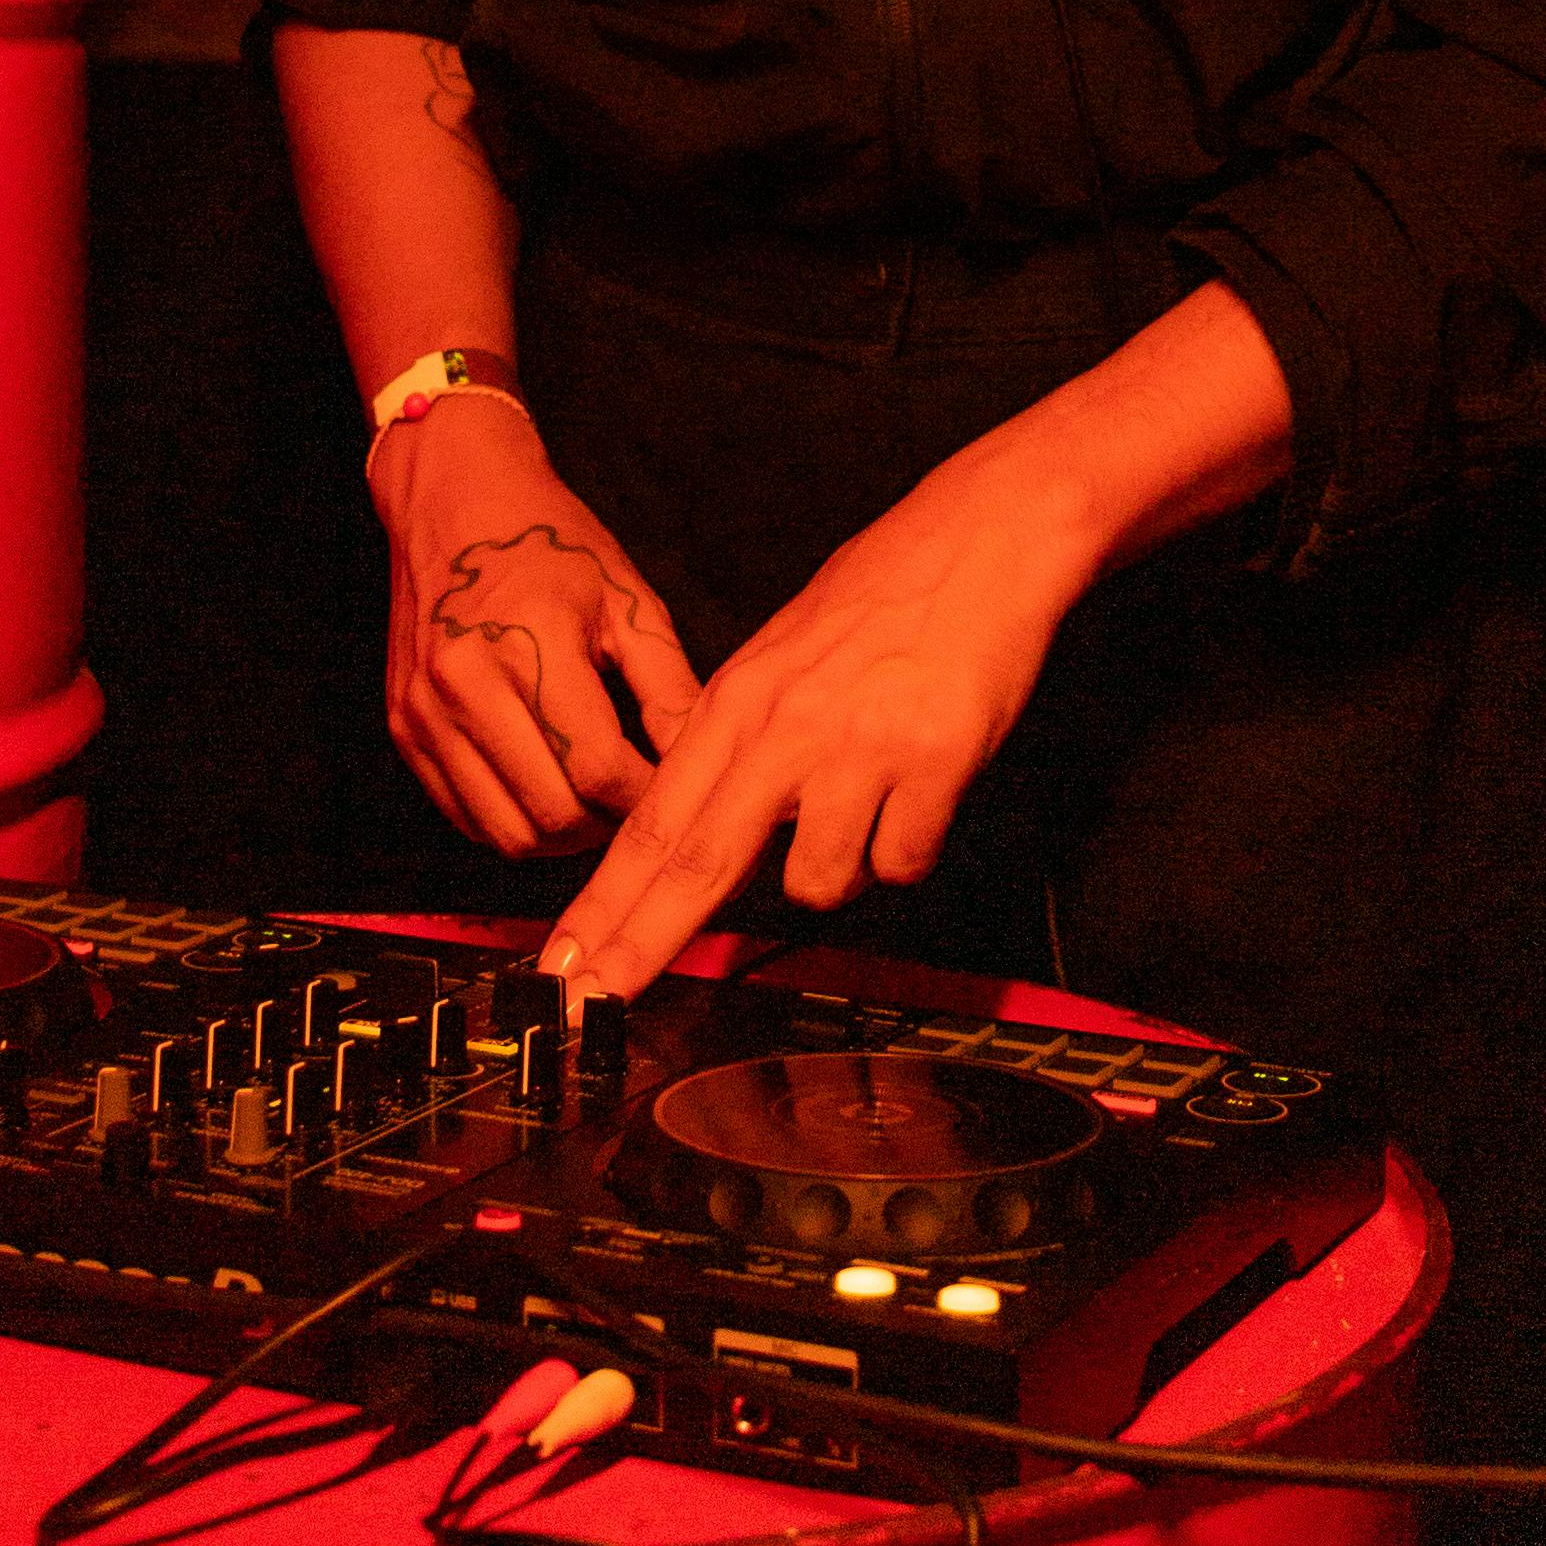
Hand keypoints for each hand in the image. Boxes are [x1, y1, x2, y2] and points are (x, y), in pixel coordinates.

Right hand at [376, 406, 702, 857]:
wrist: (452, 497)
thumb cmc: (550, 543)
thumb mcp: (626, 598)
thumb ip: (668, 687)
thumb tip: (704, 766)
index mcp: (528, 642)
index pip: (599, 769)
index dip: (648, 797)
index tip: (674, 788)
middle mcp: (463, 683)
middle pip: (552, 813)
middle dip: (609, 824)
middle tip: (638, 798)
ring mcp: (424, 711)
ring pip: (506, 833)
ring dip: (561, 835)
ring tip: (596, 799)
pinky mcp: (404, 727)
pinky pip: (464, 815)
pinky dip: (513, 820)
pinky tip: (546, 785)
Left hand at [538, 415, 1102, 999]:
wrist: (982, 540)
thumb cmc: (880, 596)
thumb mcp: (779, 658)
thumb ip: (738, 745)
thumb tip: (702, 833)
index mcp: (737, 701)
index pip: (652, 823)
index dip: (604, 905)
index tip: (563, 967)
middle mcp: (785, 730)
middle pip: (695, 864)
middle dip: (637, 946)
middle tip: (592, 1006)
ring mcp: (858, 749)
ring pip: (816, 883)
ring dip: (834, 871)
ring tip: (863, 805)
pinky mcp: (934, 765)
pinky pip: (901, 863)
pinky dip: (905, 846)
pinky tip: (919, 789)